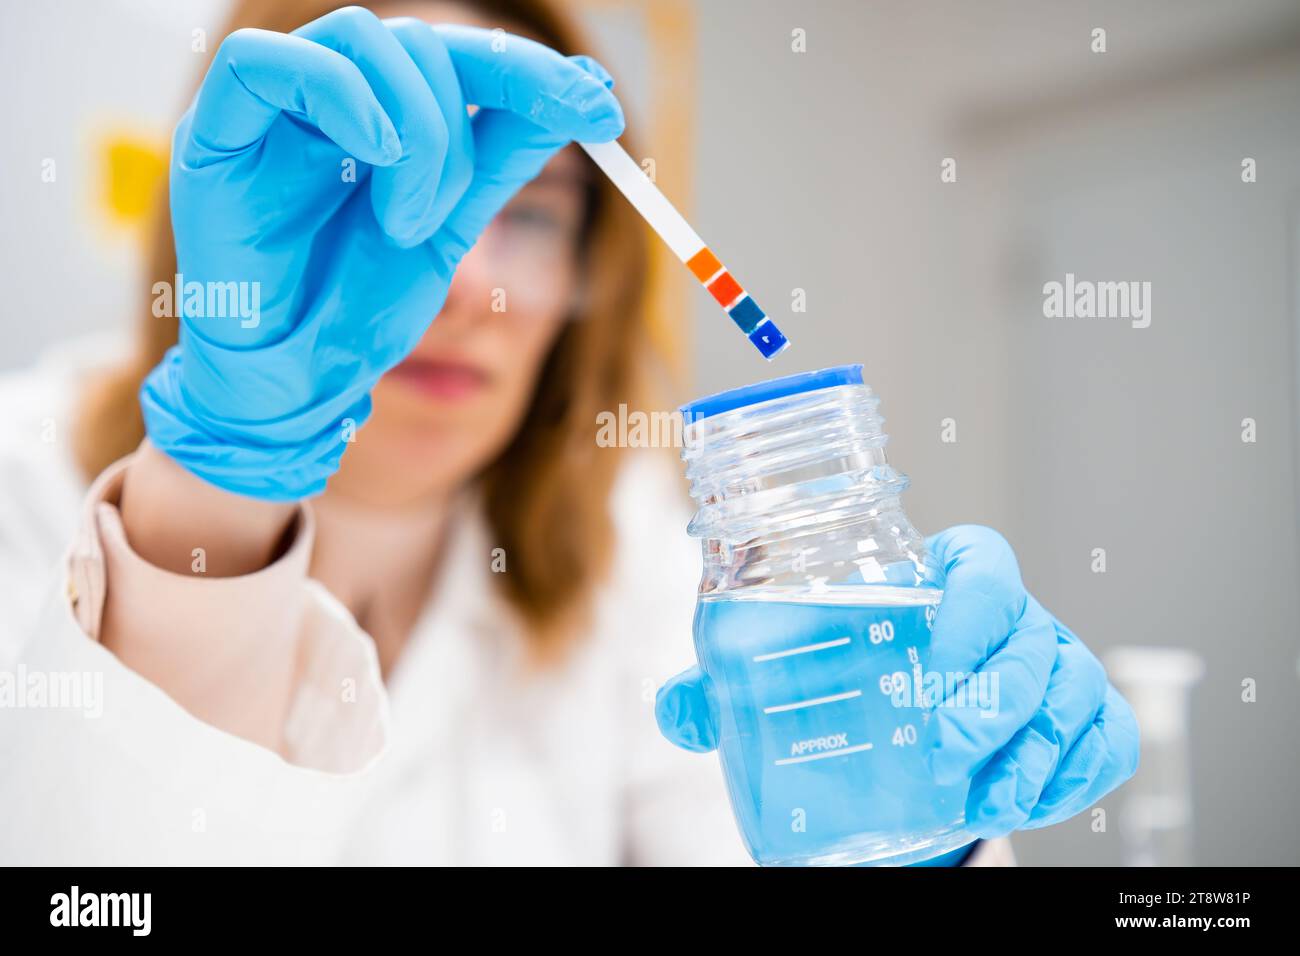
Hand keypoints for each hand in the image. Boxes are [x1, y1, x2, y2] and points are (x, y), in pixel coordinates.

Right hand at [141, 6, 622, 499]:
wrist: (296, 377)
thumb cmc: (360, 305)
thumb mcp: (451, 226)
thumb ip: (501, 155)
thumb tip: (585, 93)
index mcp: (384, 115)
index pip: (461, 58)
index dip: (529, 71)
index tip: (599, 109)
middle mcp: (331, 100)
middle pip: (415, 42)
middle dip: (452, 127)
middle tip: (443, 216)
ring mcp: (273, 110)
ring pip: (358, 39)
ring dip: (411, 129)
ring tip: (405, 221)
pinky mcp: (215, 132)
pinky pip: (263, 63)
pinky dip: (336, 93)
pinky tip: (374, 150)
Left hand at [656, 525, 1139, 840]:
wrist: (905, 747)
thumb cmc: (849, 693)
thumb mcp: (783, 688)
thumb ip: (726, 692)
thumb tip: (677, 708)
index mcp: (940, 587)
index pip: (982, 560)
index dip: (975, 600)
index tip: (934, 660)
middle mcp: (1007, 621)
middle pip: (1033, 636)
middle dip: (997, 699)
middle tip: (947, 749)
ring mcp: (1052, 669)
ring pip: (1076, 689)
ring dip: (1036, 751)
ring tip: (988, 798)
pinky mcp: (1079, 723)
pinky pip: (1107, 737)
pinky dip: (1078, 772)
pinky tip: (1033, 799)